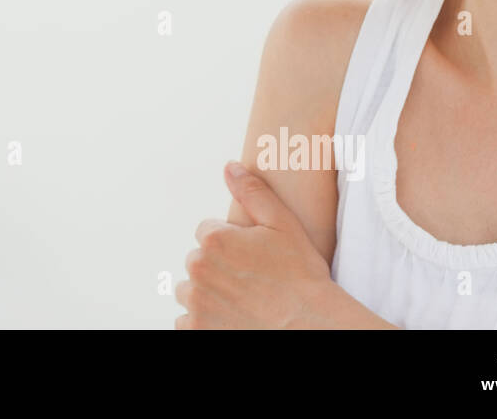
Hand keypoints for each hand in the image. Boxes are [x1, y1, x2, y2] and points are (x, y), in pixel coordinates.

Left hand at [174, 162, 333, 328]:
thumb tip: (229, 167)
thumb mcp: (283, 224)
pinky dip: (203, 321)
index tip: (251, 258)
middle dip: (217, 267)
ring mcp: (196, 303)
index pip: (206, 232)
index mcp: (213, 240)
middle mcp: (198, 269)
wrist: (311, 325)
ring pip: (190, 291)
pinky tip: (230, 318)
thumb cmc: (301, 275)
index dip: (230, 243)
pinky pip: (186, 321)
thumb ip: (252, 192)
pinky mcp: (196, 330)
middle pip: (197, 261)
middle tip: (250, 281)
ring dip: (207, 294)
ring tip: (240, 300)